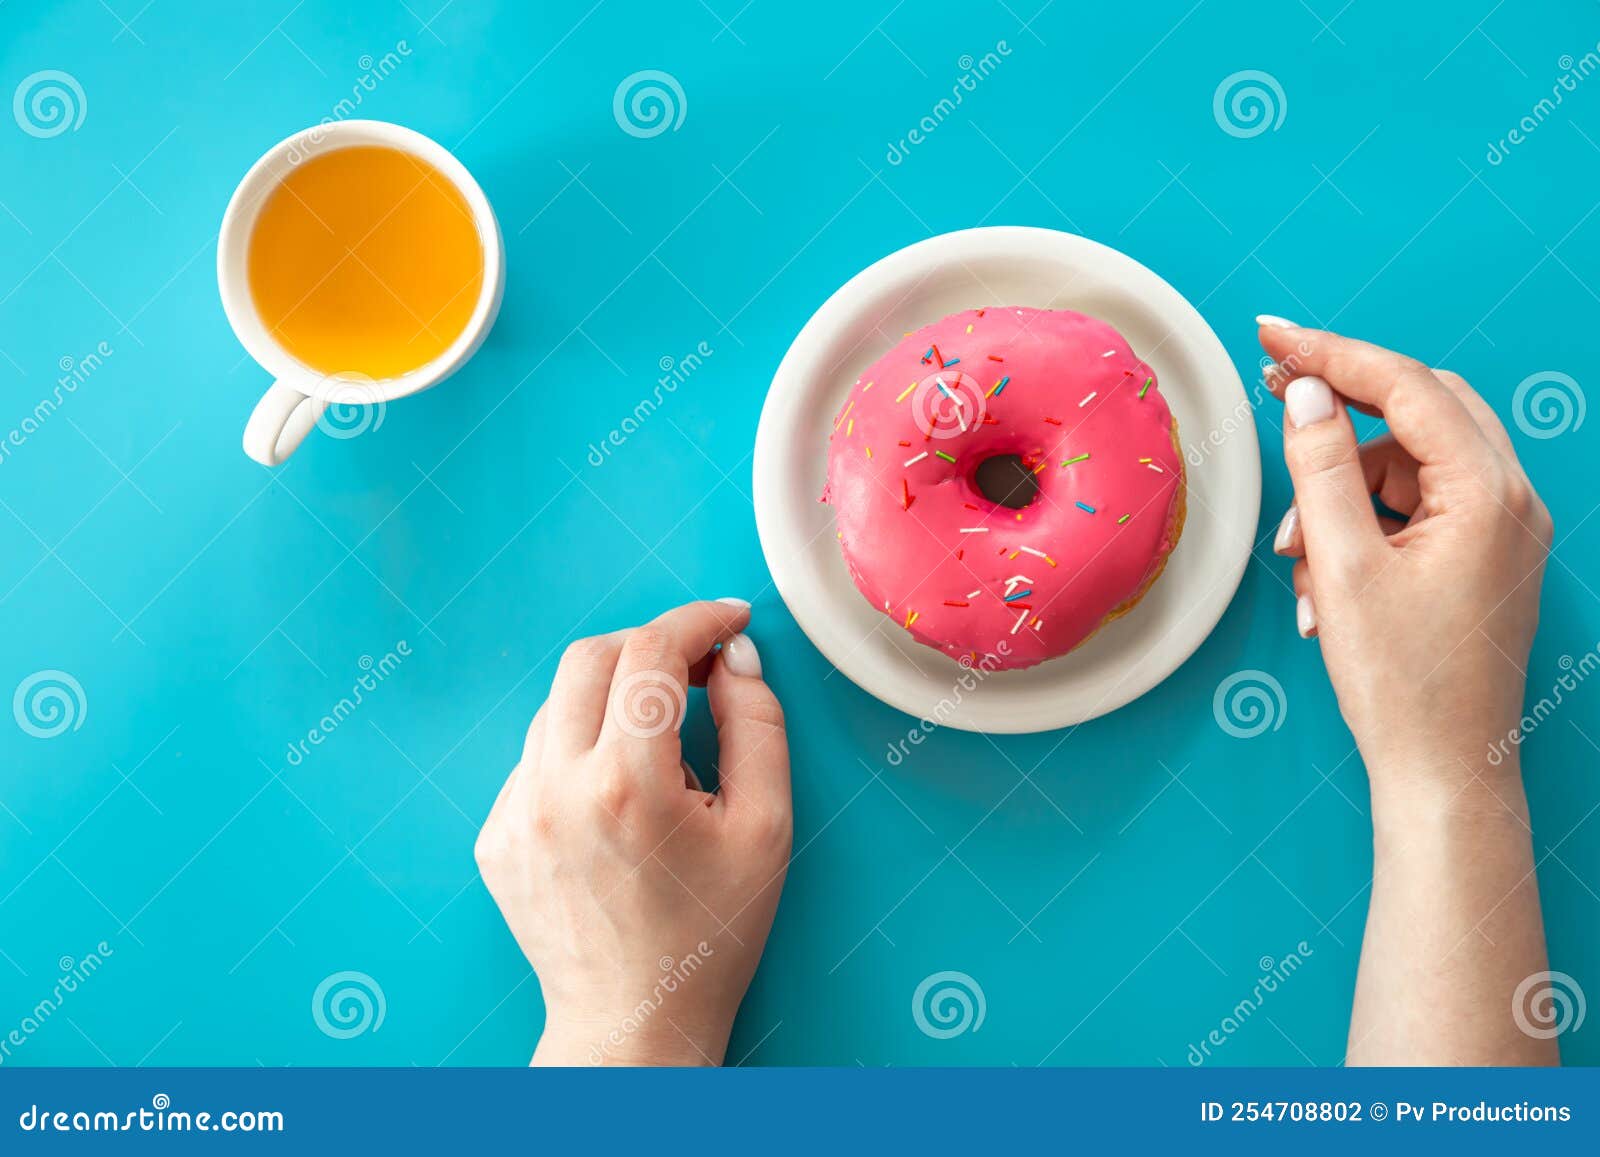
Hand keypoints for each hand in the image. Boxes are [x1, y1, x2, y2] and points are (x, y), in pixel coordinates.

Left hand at [475, 599, 791, 1065]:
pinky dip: (580, 749)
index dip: (698, 621)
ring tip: (662, 753)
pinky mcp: (495, 836)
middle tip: (697, 671)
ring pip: (558, 704)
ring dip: (613, 699)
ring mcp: (515, 814)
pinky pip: (536, 756)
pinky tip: (618, 798)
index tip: (729, 623)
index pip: (651, 651)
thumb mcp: (766, 827)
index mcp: (628, 784)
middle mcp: (556, 789)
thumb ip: (757, 726)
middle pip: (591, 657)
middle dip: (650, 645)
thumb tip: (735, 659)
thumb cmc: (709, 934)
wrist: (633, 1020)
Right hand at [1257, 319, 1552, 791]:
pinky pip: (1413, 511)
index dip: (1332, 354)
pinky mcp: (1480, 561)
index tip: (1271, 337)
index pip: (1405, 387)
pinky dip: (1361, 531)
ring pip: (1408, 466)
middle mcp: (1510, 501)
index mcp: (1488, 494)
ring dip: (1340, 494)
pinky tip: (1326, 588)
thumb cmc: (1404, 685)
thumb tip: (1310, 394)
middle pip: (1418, 410)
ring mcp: (1500, 532)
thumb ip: (1321, 468)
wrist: (1445, 774)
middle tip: (1276, 395)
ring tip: (1299, 560)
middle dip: (1342, 409)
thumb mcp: (1344, 565)